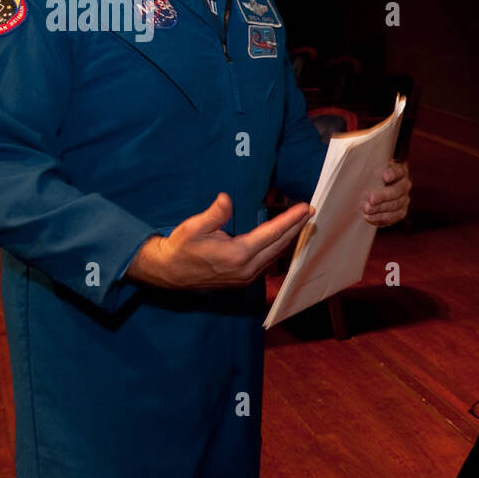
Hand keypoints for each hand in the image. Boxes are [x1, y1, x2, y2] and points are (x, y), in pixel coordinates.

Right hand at [127, 193, 312, 288]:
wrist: (169, 272)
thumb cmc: (181, 247)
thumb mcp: (193, 227)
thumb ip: (214, 214)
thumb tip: (226, 198)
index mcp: (238, 254)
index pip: (272, 233)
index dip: (290, 219)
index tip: (304, 208)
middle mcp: (247, 268)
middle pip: (279, 244)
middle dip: (296, 227)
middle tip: (309, 211)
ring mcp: (247, 276)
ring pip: (276, 254)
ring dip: (290, 238)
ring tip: (301, 223)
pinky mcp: (244, 279)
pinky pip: (268, 261)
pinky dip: (279, 248)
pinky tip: (283, 239)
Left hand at [362, 160, 410, 226]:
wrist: (377, 188)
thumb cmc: (372, 176)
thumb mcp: (372, 168)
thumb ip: (369, 167)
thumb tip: (355, 166)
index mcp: (400, 170)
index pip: (399, 170)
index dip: (393, 173)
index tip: (385, 176)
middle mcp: (405, 185)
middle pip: (397, 191)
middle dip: (383, 196)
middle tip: (371, 199)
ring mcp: (404, 199)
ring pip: (395, 205)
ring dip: (380, 209)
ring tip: (366, 210)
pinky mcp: (401, 212)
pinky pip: (393, 217)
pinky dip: (381, 218)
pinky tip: (370, 217)